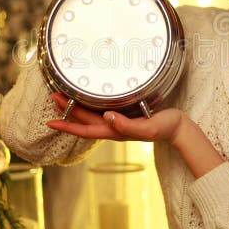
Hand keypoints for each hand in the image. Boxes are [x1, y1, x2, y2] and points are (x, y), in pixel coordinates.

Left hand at [47, 92, 183, 143]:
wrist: (178, 129)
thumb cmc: (166, 128)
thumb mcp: (148, 128)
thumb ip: (127, 126)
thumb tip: (107, 117)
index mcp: (115, 132)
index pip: (85, 131)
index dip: (67, 126)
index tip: (50, 122)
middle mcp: (113, 128)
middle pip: (84, 121)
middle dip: (66, 111)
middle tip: (53, 96)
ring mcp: (118, 122)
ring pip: (90, 116)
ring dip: (75, 108)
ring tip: (62, 96)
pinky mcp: (125, 115)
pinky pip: (100, 111)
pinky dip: (89, 105)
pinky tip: (87, 98)